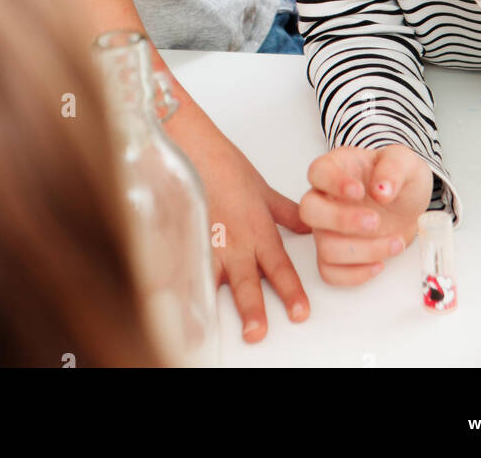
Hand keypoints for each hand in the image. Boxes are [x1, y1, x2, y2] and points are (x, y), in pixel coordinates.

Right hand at [165, 98, 311, 341]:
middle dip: (252, 308)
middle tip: (257, 332)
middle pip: (245, 281)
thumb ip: (287, 214)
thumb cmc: (227, 166)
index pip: (279, 267)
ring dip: (210, 307)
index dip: (290, 291)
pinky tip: (170, 308)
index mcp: (257, 231)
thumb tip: (309, 227)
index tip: (300, 313)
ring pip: (212, 280)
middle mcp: (234, 242)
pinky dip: (175, 288)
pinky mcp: (183, 239)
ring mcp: (206, 243)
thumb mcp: (264, 191)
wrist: (193, 148)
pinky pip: (181, 268)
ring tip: (206, 332)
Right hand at [300, 144, 433, 285]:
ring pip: (325, 246)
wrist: (407, 206)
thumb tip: (381, 190)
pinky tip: (380, 263)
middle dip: (341, 220)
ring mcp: (326, 228)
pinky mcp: (335, 255)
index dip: (333, 183)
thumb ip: (394, 168)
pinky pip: (330, 272)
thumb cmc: (399, 181)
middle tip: (375, 221)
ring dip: (364, 250)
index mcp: (336, 167)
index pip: (318, 172)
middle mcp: (325, 198)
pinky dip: (355, 274)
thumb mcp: (406, 162)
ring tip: (396, 242)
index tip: (359, 191)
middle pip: (309, 211)